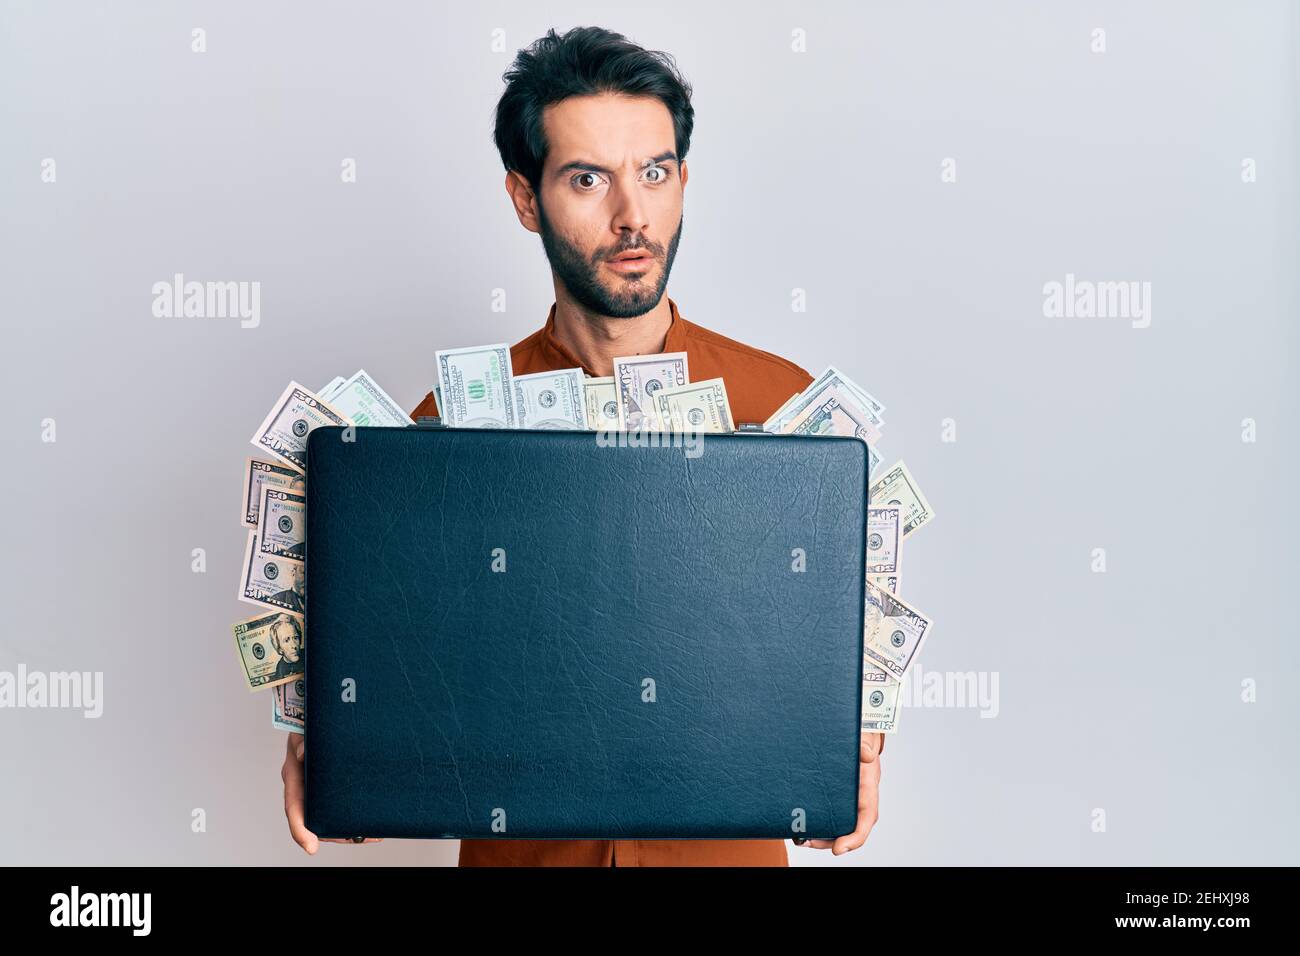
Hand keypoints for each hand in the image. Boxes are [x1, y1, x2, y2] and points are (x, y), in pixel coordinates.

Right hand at [282, 733, 382, 853]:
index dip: (300, 831)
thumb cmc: (306, 724)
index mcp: (294, 776)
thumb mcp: (301, 729)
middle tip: (359, 838)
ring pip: (328, 817)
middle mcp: (303, 787)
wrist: (313, 718)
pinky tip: (369, 821)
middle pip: (314, 821)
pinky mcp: (330, 786)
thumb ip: (301, 740)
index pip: (294, 809)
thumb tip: (303, 754)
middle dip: (335, 834)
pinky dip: (351, 816)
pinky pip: (338, 807)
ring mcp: (316, 789)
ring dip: (346, 829)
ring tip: (371, 834)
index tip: (311, 847)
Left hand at [796, 732, 881, 855]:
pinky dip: (814, 820)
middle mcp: (857, 798)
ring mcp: (844, 798)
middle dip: (829, 840)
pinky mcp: (831, 794)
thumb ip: (866, 745)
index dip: (855, 837)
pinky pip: (825, 811)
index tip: (838, 849)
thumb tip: (866, 754)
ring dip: (819, 834)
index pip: (867, 817)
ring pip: (835, 823)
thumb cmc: (862, 739)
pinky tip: (798, 822)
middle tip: (807, 842)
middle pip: (848, 828)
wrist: (856, 734)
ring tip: (799, 837)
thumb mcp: (865, 739)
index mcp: (868, 788)